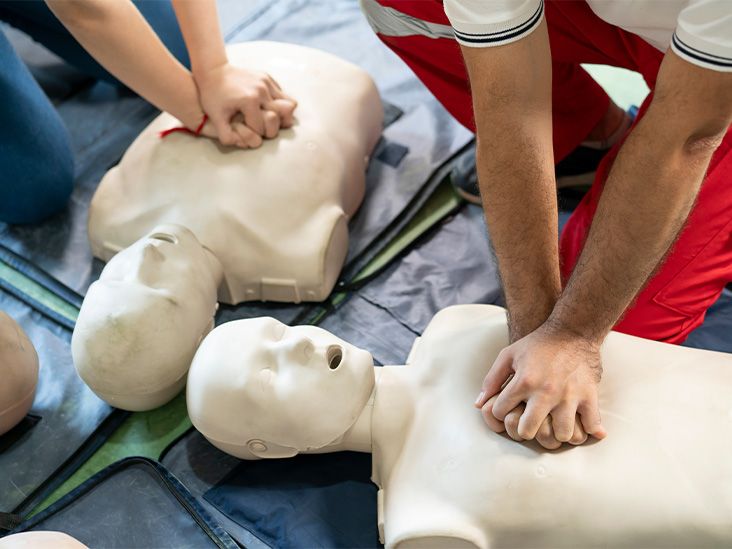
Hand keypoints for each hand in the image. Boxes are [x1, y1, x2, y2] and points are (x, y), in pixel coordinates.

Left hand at [194, 63, 296, 147]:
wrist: (213, 71)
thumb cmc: (212, 96)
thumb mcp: (216, 118)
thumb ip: (227, 136)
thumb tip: (245, 145)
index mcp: (249, 100)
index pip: (263, 128)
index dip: (256, 135)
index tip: (248, 131)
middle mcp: (261, 90)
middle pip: (281, 118)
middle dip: (272, 128)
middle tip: (261, 128)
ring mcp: (266, 82)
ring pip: (290, 105)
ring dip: (281, 116)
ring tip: (269, 118)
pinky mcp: (267, 77)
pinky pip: (283, 95)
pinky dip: (278, 104)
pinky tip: (265, 106)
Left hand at [475, 322, 606, 444]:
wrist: (572, 331)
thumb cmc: (537, 344)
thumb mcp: (508, 355)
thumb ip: (492, 380)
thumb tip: (479, 404)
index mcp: (524, 381)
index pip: (501, 412)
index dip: (500, 412)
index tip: (507, 408)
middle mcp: (546, 392)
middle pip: (528, 430)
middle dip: (524, 430)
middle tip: (528, 423)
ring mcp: (569, 396)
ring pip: (561, 434)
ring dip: (556, 433)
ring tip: (553, 424)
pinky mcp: (589, 396)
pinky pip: (591, 425)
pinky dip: (587, 430)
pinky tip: (579, 424)